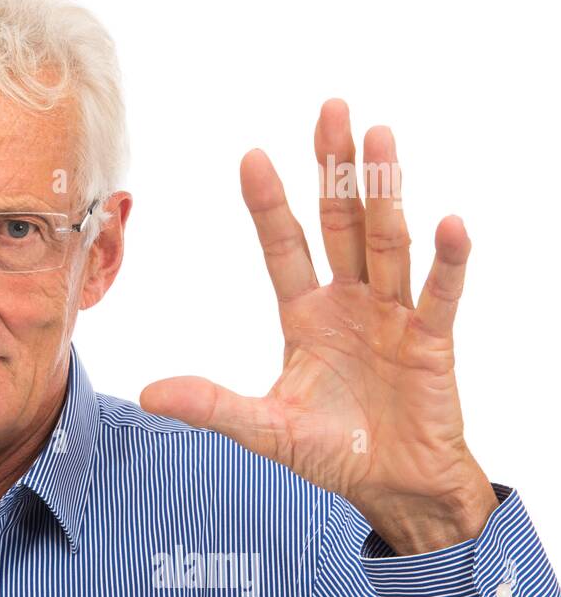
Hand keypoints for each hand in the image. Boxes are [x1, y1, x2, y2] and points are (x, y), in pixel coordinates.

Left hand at [139, 98, 497, 554]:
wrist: (393, 486)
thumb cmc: (333, 451)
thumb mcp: (265, 428)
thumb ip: (212, 406)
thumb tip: (148, 393)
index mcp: (306, 314)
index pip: (284, 246)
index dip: (268, 203)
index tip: (251, 155)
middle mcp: (349, 301)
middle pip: (340, 222)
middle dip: (333, 168)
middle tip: (331, 110)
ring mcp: (391, 314)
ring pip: (387, 241)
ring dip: (384, 191)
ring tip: (379, 138)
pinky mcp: (431, 340)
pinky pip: (440, 293)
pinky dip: (447, 260)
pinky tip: (447, 223)